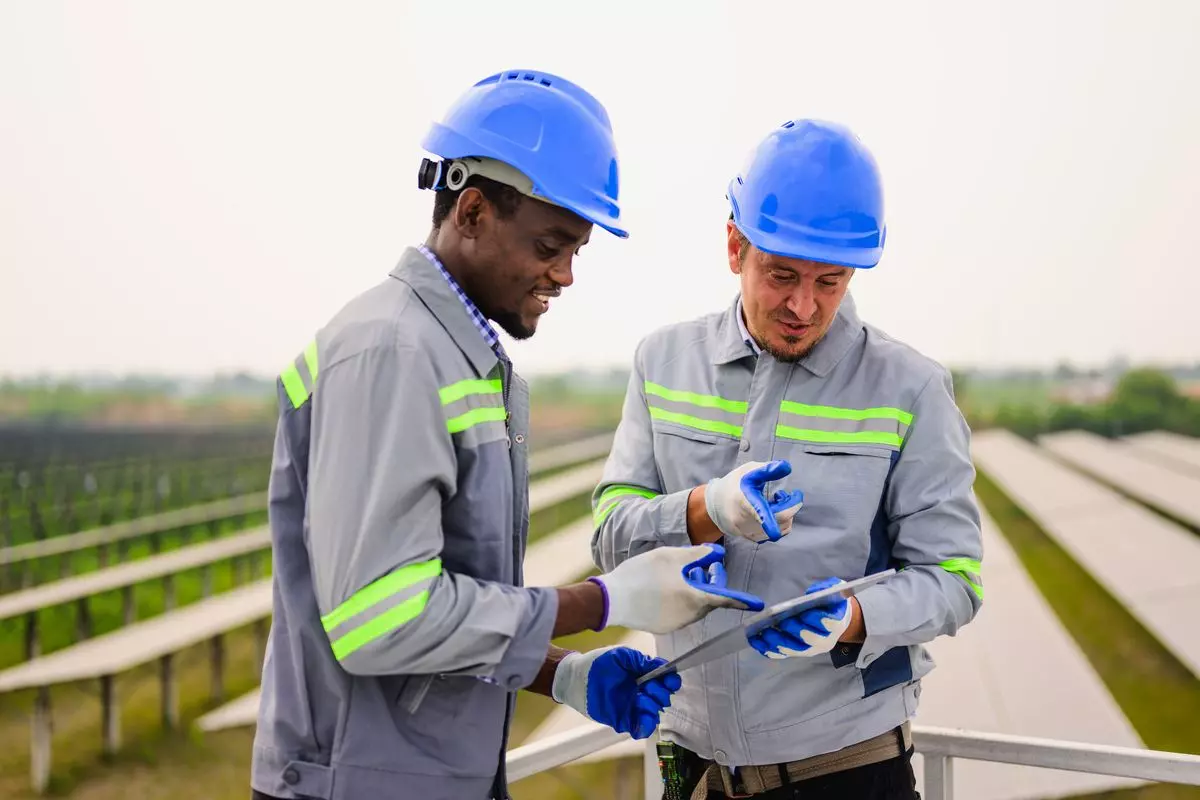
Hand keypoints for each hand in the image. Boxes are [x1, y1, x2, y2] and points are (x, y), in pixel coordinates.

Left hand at [551, 646, 681, 738]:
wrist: (578, 676)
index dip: (671, 682)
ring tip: (642, 700)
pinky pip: (639, 729)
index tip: (670, 680)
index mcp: (644, 677)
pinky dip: (645, 727)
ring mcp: (632, 708)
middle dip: (660, 694)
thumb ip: (643, 662)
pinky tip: (643, 720)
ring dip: (653, 708)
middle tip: (648, 687)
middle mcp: (641, 693)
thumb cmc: (599, 663)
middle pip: (662, 699)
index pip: (665, 682)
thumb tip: (662, 666)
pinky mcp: (622, 720)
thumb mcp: (623, 656)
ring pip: (653, 715)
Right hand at [592, 543, 763, 633]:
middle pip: (709, 600)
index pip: (725, 598)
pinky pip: (679, 613)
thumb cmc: (642, 574)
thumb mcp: (671, 557)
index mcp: (694, 597)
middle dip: (711, 583)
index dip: (742, 600)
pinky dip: (679, 600)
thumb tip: (717, 554)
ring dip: (694, 591)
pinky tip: (664, 587)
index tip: (759, 605)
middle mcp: (690, 615)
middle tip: (703, 566)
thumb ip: (698, 555)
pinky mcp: (664, 628)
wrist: (612, 599)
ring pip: (694, 606)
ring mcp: (676, 624)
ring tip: (679, 573)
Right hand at [705, 460, 803, 541]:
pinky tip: (773, 512)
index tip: (785, 514)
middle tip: (783, 493)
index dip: (771, 518)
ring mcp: (749, 532)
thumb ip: (767, 469)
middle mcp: (745, 521)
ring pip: (781, 528)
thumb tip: (786, 467)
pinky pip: (776, 534)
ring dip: (787, 513)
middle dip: (791, 504)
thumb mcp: (749, 471)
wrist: (717, 504)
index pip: (760, 512)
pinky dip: (781, 522)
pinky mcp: (753, 538)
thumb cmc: (735, 485)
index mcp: (744, 502)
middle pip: (780, 518)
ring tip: (776, 501)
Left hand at [747, 577, 850, 658]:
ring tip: (761, 633)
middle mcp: (824, 639)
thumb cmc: (830, 602)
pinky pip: (783, 654)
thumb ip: (824, 589)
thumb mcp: (833, 589)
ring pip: (794, 649)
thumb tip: (811, 594)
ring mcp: (811, 649)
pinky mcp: (799, 653)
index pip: (828, 623)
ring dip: (777, 642)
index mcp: (836, 622)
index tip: (803, 614)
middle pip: (809, 639)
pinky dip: (770, 650)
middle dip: (793, 630)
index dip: (816, 620)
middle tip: (778, 621)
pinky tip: (757, 642)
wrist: (835, 618)